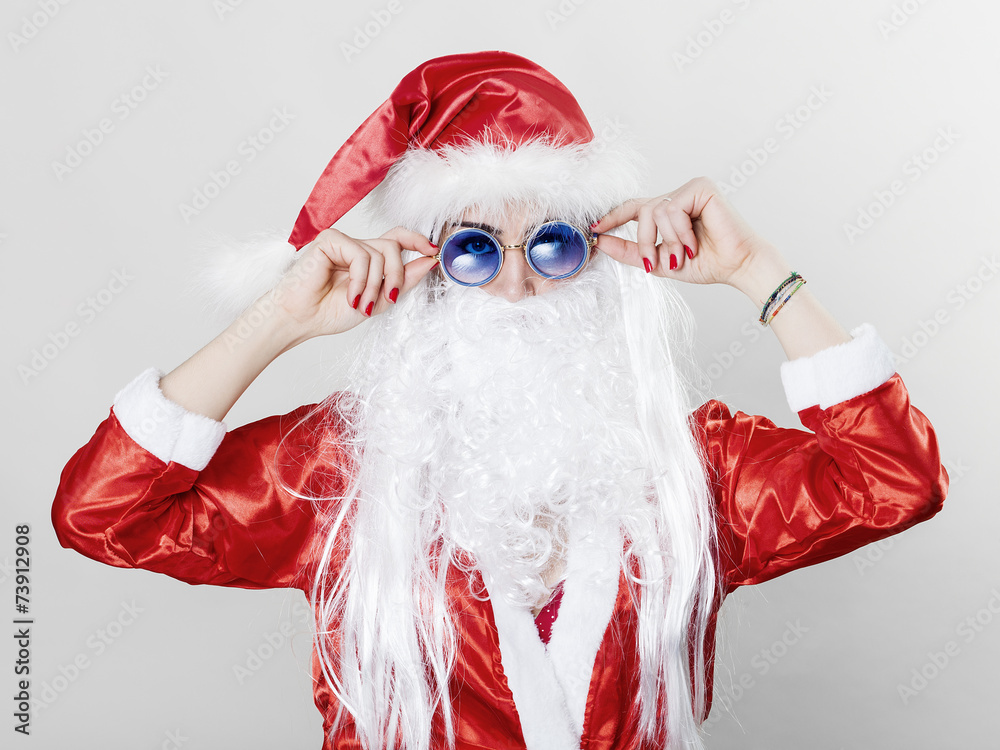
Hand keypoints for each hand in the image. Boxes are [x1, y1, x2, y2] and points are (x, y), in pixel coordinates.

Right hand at [265, 226, 438, 343]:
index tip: (432, 251)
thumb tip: (429, 260)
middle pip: (393, 247)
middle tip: (387, 299)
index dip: (416, 240)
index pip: (396, 238)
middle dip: (397, 276)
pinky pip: (361, 254)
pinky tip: (350, 295)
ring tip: (361, 304)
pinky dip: (361, 279)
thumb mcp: (378, 300)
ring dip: (375, 285)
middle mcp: (356, 247)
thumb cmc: (330, 312)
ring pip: (380, 253)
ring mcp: (343, 242)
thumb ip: (403, 281)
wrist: (300, 319)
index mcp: (367, 259)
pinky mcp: (330, 240)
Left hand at [592, 176, 782, 292]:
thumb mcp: (660, 261)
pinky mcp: (700, 188)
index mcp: (669, 212)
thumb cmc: (708, 263)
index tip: (594, 229)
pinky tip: (694, 242)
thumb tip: (600, 241)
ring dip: (667, 241)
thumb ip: (632, 252)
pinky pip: (671, 209)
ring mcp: (689, 190)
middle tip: (654, 264)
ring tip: (684, 255)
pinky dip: (679, 232)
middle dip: (643, 241)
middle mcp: (678, 197)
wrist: (738, 266)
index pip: (633, 208)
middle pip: (640, 211)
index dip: (612, 217)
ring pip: (654, 212)